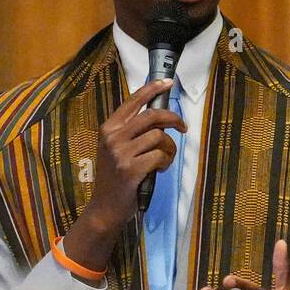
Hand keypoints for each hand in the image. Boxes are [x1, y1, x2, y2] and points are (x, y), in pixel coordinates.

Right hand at [64, 79, 186, 274]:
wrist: (105, 207)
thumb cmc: (116, 177)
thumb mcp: (116, 149)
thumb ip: (131, 131)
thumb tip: (159, 115)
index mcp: (109, 128)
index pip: (133, 101)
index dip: (153, 88)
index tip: (168, 82)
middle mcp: (113, 136)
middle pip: (152, 116)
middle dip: (174, 119)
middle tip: (184, 128)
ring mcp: (121, 153)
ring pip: (160, 137)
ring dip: (170, 149)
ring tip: (165, 160)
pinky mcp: (131, 169)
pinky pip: (160, 156)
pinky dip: (166, 162)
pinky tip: (159, 170)